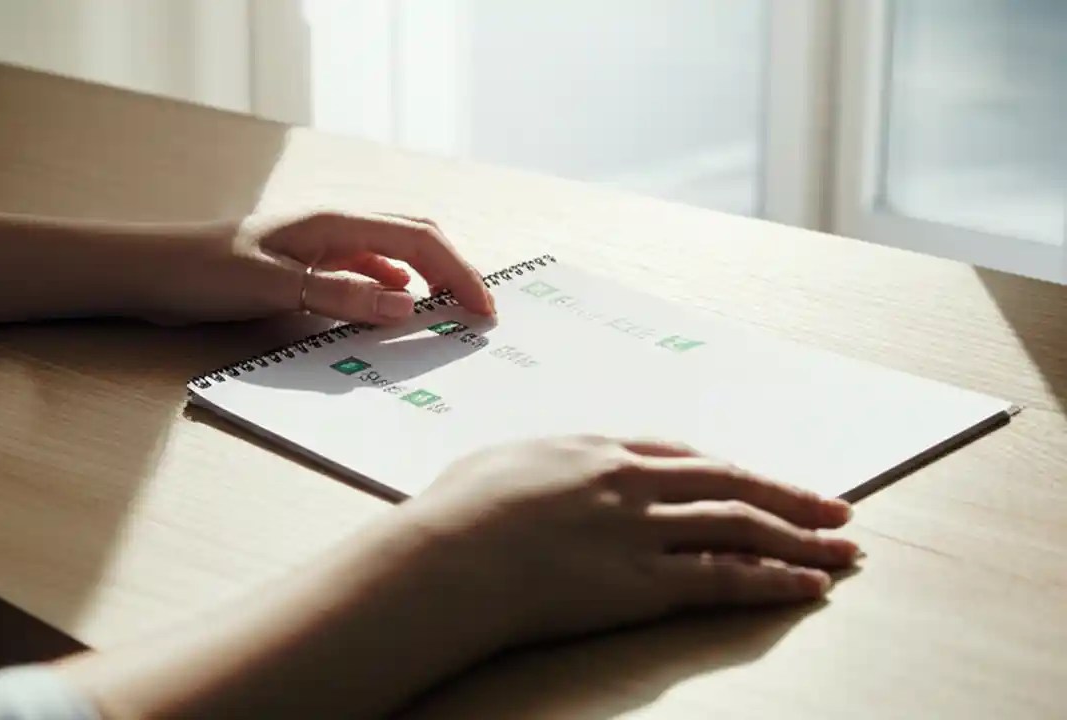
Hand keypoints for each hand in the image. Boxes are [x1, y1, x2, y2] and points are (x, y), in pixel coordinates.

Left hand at [143, 209, 494, 324]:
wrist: (154, 271)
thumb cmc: (206, 271)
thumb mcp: (276, 286)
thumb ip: (342, 294)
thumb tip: (407, 308)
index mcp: (336, 222)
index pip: (419, 241)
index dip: (458, 274)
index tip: (483, 310)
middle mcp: (337, 228)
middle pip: (417, 241)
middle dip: (454, 273)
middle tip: (478, 315)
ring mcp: (325, 247)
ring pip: (395, 258)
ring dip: (427, 284)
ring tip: (447, 318)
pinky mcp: (310, 267)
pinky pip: (367, 277)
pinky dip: (392, 295)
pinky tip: (393, 318)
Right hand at [400, 435, 858, 646]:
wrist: (449, 555)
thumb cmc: (456, 512)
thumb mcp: (499, 464)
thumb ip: (538, 466)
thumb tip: (536, 473)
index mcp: (596, 449)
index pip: (681, 453)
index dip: (729, 467)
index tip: (757, 476)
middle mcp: (631, 481)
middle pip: (729, 480)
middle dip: (789, 495)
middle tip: (835, 507)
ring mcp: (642, 529)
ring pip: (742, 524)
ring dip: (801, 537)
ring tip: (842, 548)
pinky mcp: (645, 582)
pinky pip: (726, 576)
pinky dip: (774, 579)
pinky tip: (808, 584)